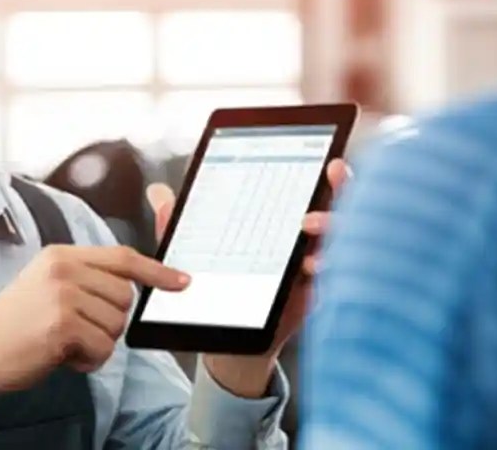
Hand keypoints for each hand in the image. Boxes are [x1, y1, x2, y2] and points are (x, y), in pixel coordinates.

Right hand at [0, 244, 189, 422]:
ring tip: (63, 343)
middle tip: (74, 330)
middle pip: (125, 296)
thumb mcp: (46, 287)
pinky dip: (89, 361)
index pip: (122, 257)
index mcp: (60, 255)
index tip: (181, 281)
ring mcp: (63, 295)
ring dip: (98, 344)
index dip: (156, 271)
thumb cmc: (13, 327)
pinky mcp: (63, 324)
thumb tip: (129, 286)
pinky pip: (104, 348)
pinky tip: (62, 357)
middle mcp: (63, 268)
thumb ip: (83, 279)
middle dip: (109, 322)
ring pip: (117, 324)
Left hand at [145, 158, 350, 396]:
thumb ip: (182, 221)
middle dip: (338, 197)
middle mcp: (307, 239)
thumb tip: (157, 191)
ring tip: (308, 233)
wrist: (230, 333)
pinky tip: (310, 267)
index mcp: (285, 220)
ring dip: (328, 232)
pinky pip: (331, 282)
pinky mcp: (314, 297)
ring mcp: (314, 267)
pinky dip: (323, 271)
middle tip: (318, 195)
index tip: (330, 162)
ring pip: (340, 244)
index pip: (316, 190)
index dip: (330, 176)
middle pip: (339, 211)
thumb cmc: (221, 281)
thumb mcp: (200, 248)